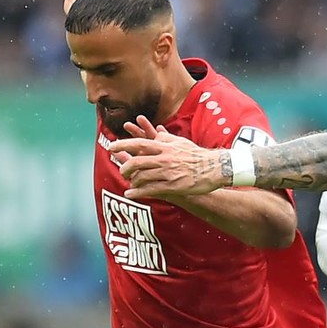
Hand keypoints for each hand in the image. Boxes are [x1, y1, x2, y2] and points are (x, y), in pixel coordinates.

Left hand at [111, 117, 225, 198]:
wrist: (215, 168)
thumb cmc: (197, 155)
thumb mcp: (180, 142)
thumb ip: (165, 139)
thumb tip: (154, 133)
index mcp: (164, 147)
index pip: (139, 143)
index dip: (123, 145)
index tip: (111, 147)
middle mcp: (164, 158)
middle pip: (136, 162)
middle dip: (125, 167)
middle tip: (122, 170)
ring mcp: (168, 173)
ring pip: (142, 177)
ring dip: (132, 181)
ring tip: (129, 183)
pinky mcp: (172, 186)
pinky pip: (150, 190)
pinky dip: (137, 192)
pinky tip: (130, 194)